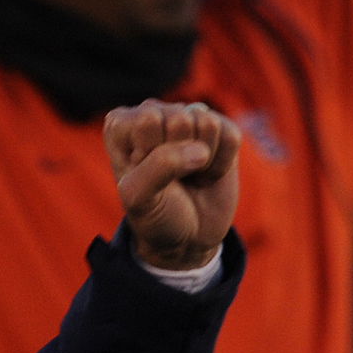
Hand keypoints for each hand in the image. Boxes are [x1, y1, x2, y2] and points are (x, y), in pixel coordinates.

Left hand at [103, 100, 240, 270]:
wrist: (186, 238)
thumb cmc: (154, 215)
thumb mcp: (139, 198)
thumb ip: (158, 167)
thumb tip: (200, 149)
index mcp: (121, 126)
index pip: (149, 120)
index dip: (153, 155)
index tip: (147, 177)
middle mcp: (153, 114)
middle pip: (180, 119)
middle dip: (180, 158)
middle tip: (171, 178)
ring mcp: (188, 117)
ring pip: (208, 124)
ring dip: (202, 161)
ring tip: (188, 175)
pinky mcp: (219, 129)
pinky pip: (230, 136)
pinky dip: (222, 163)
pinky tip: (205, 173)